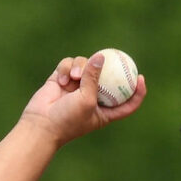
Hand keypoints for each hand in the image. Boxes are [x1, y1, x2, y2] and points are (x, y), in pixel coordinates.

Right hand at [20, 53, 145, 144]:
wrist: (40, 124)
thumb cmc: (67, 119)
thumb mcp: (87, 100)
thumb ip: (94, 78)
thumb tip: (101, 56)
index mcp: (104, 111)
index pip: (126, 102)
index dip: (137, 91)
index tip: (140, 77)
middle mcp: (92, 97)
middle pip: (106, 77)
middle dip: (106, 67)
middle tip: (111, 56)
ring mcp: (77, 87)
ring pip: (86, 65)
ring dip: (80, 67)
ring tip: (73, 77)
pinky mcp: (62, 79)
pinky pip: (68, 64)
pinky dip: (66, 69)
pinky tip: (61, 79)